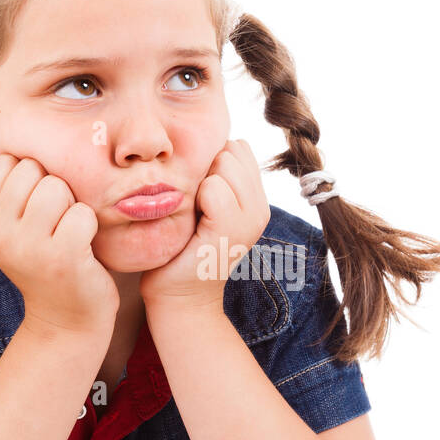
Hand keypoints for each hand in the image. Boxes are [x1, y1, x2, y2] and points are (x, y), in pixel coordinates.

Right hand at [0, 153, 118, 336]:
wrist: (66, 321)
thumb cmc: (46, 266)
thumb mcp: (13, 233)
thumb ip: (0, 196)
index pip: (6, 162)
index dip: (31, 177)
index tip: (37, 208)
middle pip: (31, 169)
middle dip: (53, 188)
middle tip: (57, 222)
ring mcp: (29, 246)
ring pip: (56, 186)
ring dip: (71, 205)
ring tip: (69, 233)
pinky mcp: (63, 257)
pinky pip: (82, 212)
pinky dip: (90, 225)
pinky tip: (84, 246)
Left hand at [139, 139, 270, 313]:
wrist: (178, 297)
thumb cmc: (180, 247)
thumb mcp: (203, 204)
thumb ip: (214, 174)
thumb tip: (209, 142)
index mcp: (255, 198)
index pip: (239, 147)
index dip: (211, 162)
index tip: (199, 196)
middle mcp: (260, 207)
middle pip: (232, 150)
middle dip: (206, 168)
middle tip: (195, 207)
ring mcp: (251, 219)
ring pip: (225, 164)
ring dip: (199, 183)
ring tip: (194, 216)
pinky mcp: (232, 230)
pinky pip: (214, 188)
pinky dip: (196, 199)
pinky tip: (192, 224)